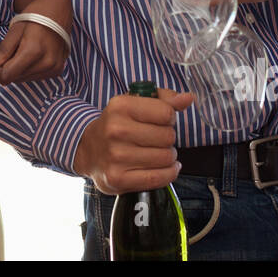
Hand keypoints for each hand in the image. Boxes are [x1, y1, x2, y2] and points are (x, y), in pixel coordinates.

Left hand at [0, 0, 71, 84]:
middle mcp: (46, 63)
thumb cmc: (35, 17)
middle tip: (5, 51)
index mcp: (33, 51)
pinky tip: (30, 55)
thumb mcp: (15, 30)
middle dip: (6, 67)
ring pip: (24, 79)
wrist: (58, 11)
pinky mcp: (57, 70)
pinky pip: (35, 77)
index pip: (7, 75)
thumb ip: (3, 50)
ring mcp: (53, 68)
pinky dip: (28, 69)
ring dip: (17, 69)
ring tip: (20, 50)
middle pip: (15, 78)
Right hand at [71, 87, 193, 194]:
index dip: (168, 118)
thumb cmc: (117, 125)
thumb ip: (164, 99)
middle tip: (156, 140)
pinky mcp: (118, 178)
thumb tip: (189, 98)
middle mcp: (116, 130)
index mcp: (120, 106)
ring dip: (168, 157)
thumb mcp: (134, 103)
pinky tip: (165, 168)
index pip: (167, 113)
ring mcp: (116, 156)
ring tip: (157, 153)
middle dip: (168, 139)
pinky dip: (168, 174)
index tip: (160, 121)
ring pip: (166, 158)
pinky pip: (159, 178)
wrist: (88, 149)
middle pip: (168, 137)